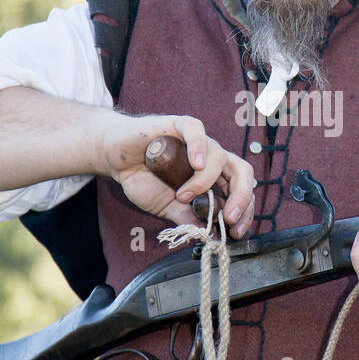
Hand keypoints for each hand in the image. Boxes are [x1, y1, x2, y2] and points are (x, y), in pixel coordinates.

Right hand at [97, 112, 255, 238]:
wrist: (114, 158)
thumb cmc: (142, 179)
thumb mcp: (167, 207)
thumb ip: (188, 218)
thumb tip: (209, 234)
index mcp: (212, 177)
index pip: (240, 191)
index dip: (244, 211)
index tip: (235, 231)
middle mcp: (210, 158)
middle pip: (241, 171)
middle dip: (242, 197)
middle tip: (228, 217)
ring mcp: (197, 141)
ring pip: (219, 156)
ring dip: (204, 181)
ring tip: (182, 195)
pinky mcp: (179, 125)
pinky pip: (196, 131)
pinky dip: (199, 147)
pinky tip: (196, 163)